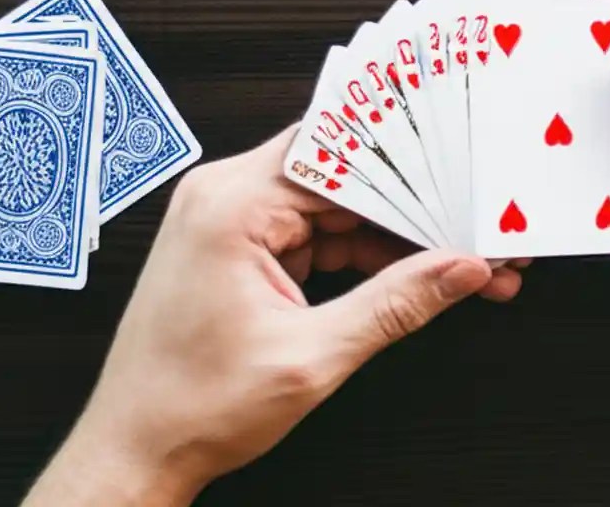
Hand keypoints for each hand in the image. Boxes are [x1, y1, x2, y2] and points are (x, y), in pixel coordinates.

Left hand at [24, 128, 520, 506]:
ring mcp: (231, 220)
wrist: (134, 450)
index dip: (416, 174)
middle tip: (475, 230)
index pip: (345, 159)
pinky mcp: (240, 247)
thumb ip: (395, 303)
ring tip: (456, 264)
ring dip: (397, 237)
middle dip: (417, 209)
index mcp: (231, 204)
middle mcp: (226, 197)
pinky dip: (365, 256)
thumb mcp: (313, 355)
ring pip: (339, 207)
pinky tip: (412, 276)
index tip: (466, 185)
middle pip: (347, 178)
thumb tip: (459, 269)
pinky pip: (318, 233)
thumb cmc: (190, 406)